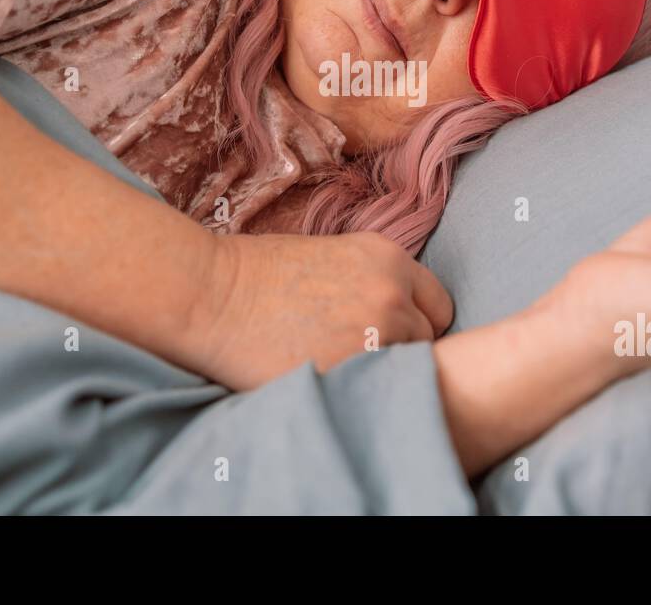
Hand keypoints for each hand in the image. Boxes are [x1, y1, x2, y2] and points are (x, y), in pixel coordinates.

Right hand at [191, 230, 454, 389]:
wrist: (212, 294)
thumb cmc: (258, 273)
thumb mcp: (332, 255)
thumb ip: (372, 281)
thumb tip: (395, 311)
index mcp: (388, 260)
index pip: (438, 305)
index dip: (417, 322)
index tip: (393, 336)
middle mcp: (391, 294)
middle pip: (426, 340)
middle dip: (402, 350)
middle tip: (362, 357)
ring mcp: (374, 335)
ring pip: (404, 371)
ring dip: (381, 374)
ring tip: (344, 372)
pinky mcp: (350, 371)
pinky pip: (377, 394)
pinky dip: (359, 394)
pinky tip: (332, 385)